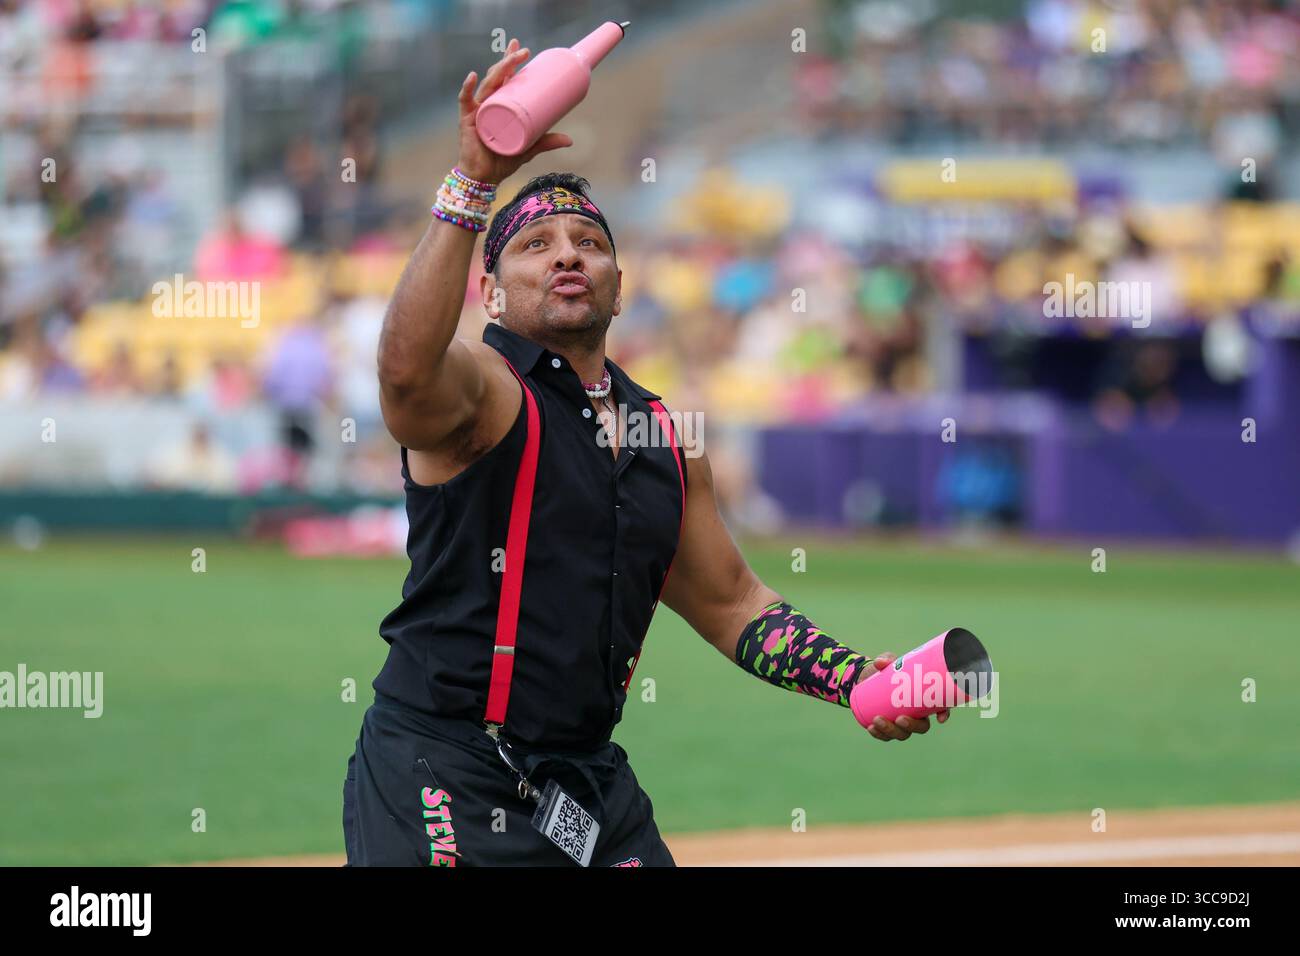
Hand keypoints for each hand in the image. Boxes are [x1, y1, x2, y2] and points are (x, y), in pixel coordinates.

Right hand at [456, 37, 573, 184]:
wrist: (485, 178)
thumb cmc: (501, 160)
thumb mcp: (528, 148)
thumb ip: (546, 142)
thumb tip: (570, 140)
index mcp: (499, 104)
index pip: (505, 79)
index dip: (512, 62)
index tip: (524, 51)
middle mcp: (487, 103)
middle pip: (496, 76)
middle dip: (508, 60)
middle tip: (523, 50)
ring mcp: (476, 110)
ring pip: (487, 85)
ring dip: (498, 70)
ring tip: (510, 60)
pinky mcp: (466, 120)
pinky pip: (465, 100)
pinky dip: (468, 89)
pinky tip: (473, 77)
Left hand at [859, 653, 949, 741]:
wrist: (868, 681)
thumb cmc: (888, 671)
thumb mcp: (889, 663)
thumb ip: (886, 660)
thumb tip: (880, 662)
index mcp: (924, 699)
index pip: (940, 707)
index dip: (943, 714)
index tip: (940, 718)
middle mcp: (916, 715)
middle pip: (921, 727)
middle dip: (911, 726)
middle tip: (899, 719)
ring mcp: (902, 723)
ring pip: (902, 734)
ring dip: (891, 730)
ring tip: (877, 720)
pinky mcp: (887, 728)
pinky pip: (885, 736)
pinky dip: (879, 734)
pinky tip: (871, 728)